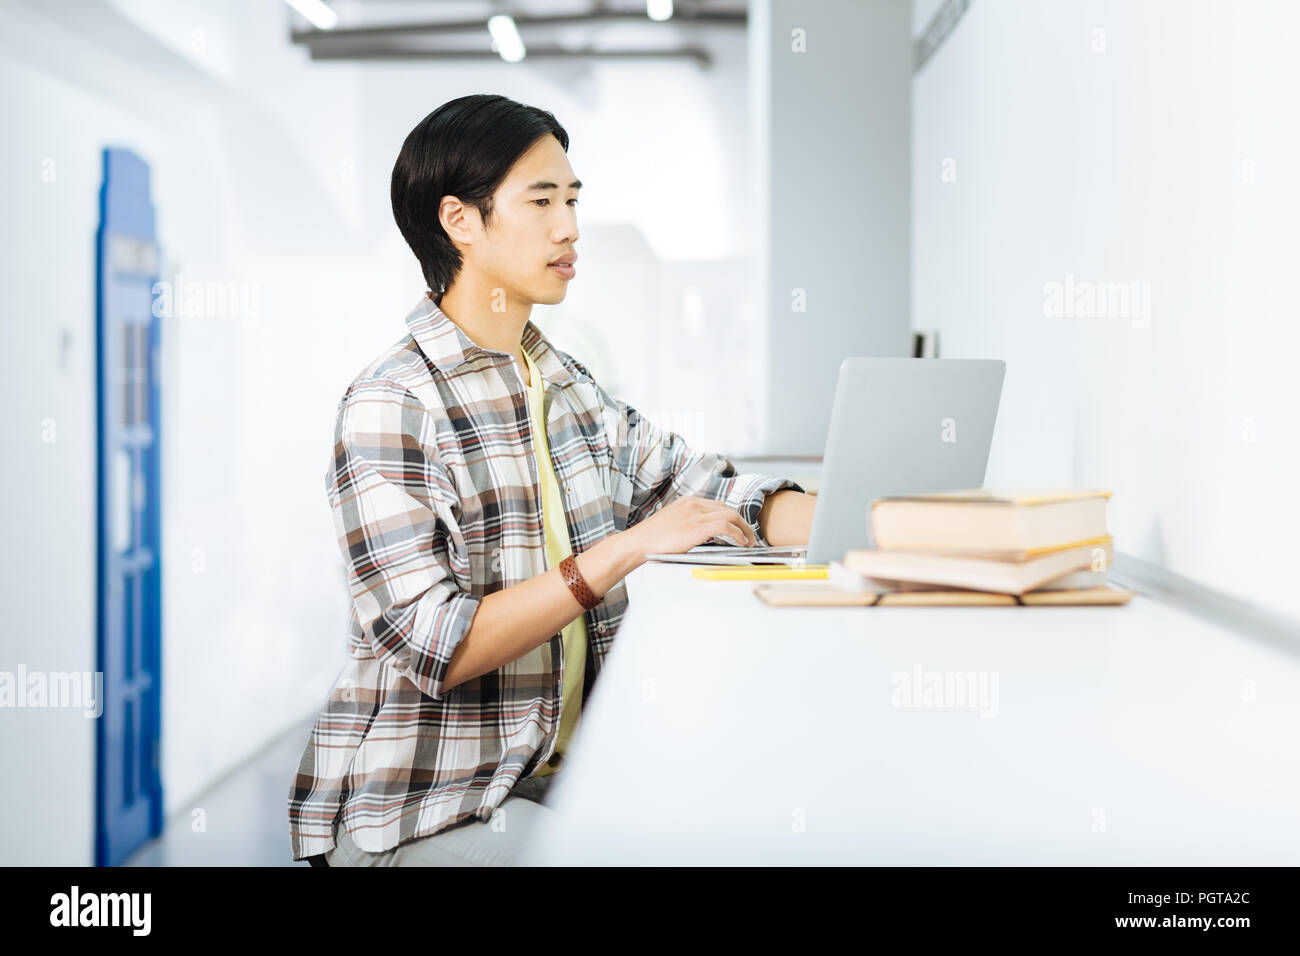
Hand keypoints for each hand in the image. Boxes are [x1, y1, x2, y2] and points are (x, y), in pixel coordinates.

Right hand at [622, 495, 757, 560]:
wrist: (637, 543)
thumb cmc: (651, 539)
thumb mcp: (672, 522)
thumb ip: (688, 522)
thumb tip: (702, 533)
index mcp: (687, 501)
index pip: (718, 506)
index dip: (733, 517)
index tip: (740, 528)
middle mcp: (693, 504)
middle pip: (727, 509)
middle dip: (743, 523)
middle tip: (750, 536)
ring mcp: (695, 515)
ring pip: (730, 516)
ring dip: (744, 529)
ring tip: (749, 541)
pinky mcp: (696, 528)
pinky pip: (725, 527)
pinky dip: (737, 534)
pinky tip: (741, 542)